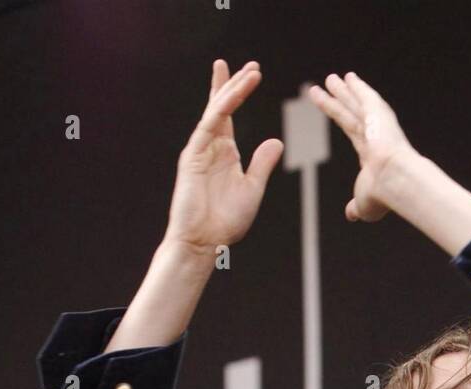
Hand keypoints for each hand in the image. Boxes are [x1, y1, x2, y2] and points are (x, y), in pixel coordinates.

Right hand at [164, 58, 283, 254]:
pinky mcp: (192, 156)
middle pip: (221, 105)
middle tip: (252, 65)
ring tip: (250, 73)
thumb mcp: (252, 189)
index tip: (253, 73)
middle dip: (235, 83)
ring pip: (217, 111)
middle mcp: (211, 146)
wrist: (203, 242)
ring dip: (232, 90)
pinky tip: (234, 94)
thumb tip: (277, 141)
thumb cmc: (225, 222)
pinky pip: (209, 125)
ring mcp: (200, 149)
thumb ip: (262, 164)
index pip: (231, 114)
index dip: (240, 92)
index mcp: (225, 153)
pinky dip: (221, 108)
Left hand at [307, 72, 414, 221]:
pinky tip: (348, 77)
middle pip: (351, 115)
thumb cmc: (382, 196)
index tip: (338, 114)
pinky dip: (358, 87)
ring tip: (330, 79)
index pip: (354, 134)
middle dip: (340, 102)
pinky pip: (365, 97)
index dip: (345, 123)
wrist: (395, 180)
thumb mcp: (364, 205)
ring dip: (343, 92)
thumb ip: (356, 206)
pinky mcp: (379, 114)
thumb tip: (351, 215)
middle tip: (330, 88)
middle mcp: (375, 137)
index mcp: (373, 156)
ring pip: (355, 105)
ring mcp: (377, 125)